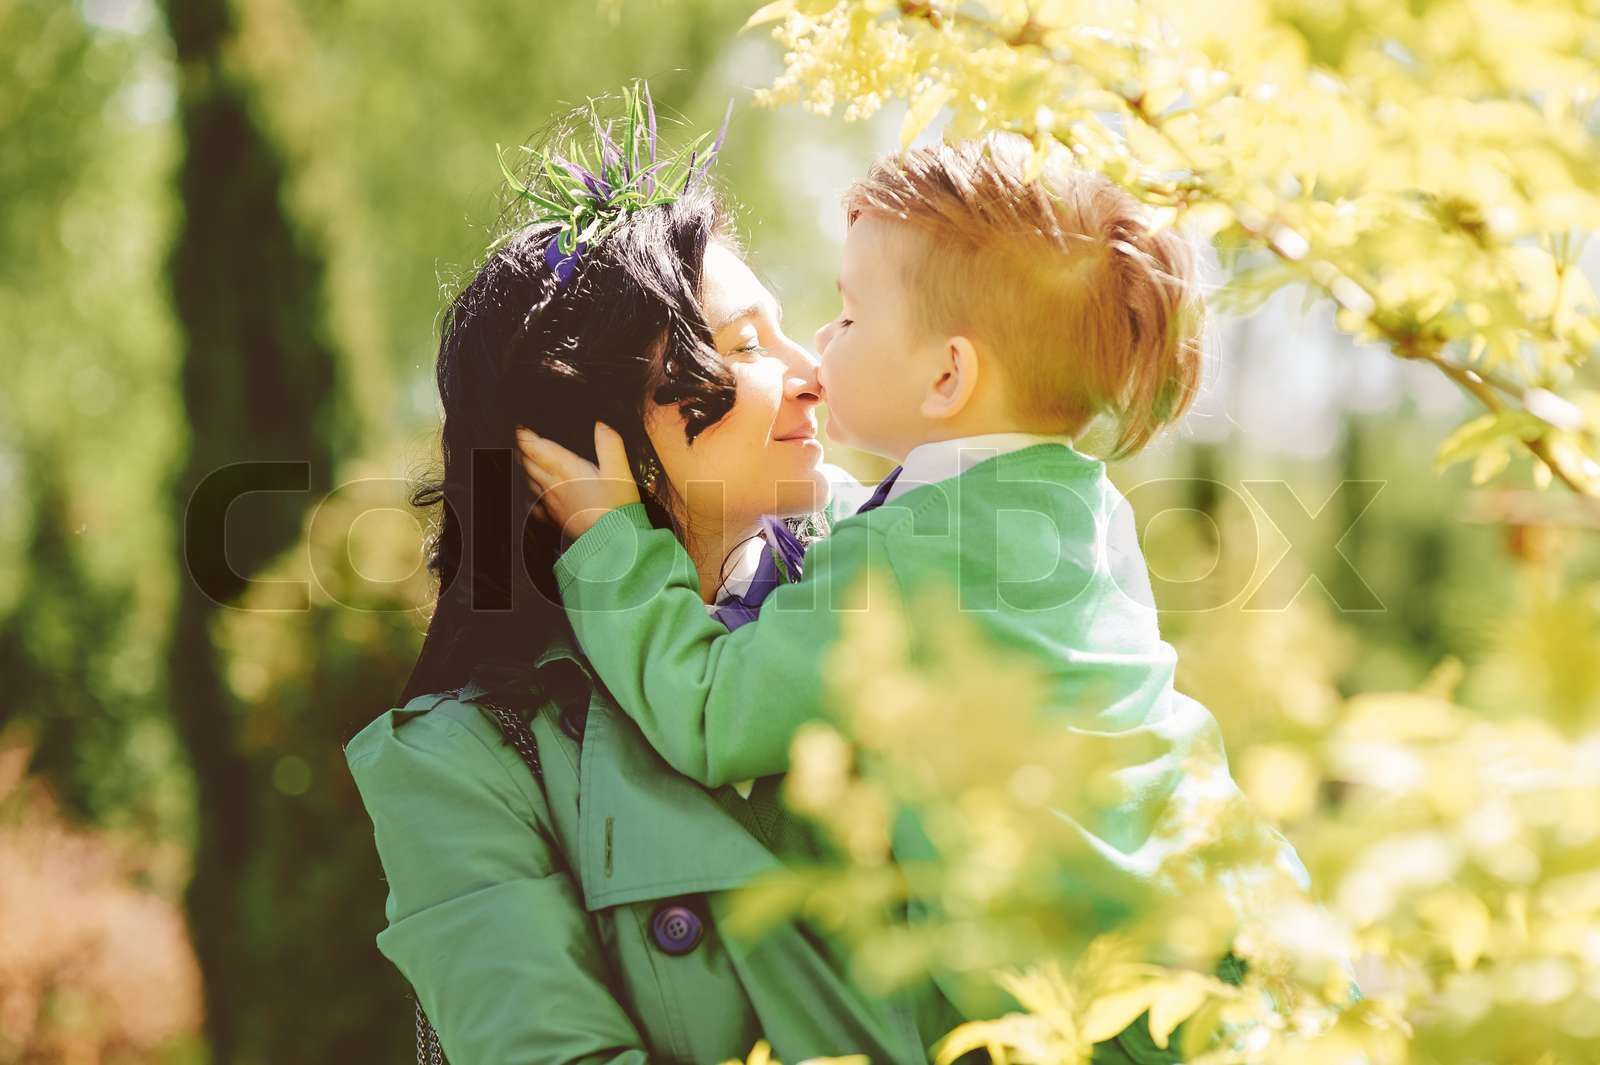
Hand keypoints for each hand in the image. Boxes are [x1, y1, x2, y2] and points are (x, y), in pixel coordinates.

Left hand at [516, 423, 641, 541]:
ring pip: (528, 480)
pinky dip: (529, 494)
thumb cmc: (617, 509)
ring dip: (523, 467)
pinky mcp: (554, 519)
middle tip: (518, 439)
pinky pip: (534, 504)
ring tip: (522, 458)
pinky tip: (531, 494)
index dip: (523, 435)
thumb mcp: (620, 472)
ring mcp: (551, 503)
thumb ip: (610, 445)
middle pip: (527, 462)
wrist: (612, 545)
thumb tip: (600, 423)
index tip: (517, 426)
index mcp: (566, 469)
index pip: (535, 448)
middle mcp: (553, 485)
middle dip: (520, 448)